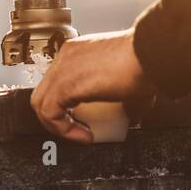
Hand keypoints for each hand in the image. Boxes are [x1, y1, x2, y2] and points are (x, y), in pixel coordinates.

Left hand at [31, 29, 154, 141]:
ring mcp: (63, 67)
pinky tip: (84, 135)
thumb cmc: (145, 63)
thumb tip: (130, 118)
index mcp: (79, 54)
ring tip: (81, 135)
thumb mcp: (130, 87)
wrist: (150, 54)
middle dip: (58, 117)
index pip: (58, 82)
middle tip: (78, 130)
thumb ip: (125, 103)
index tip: (86, 121)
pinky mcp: (65, 82)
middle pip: (44, 92)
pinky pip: (49, 112)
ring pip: (41, 102)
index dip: (67, 107)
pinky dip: (63, 129)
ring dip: (58, 126)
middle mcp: (66, 57)